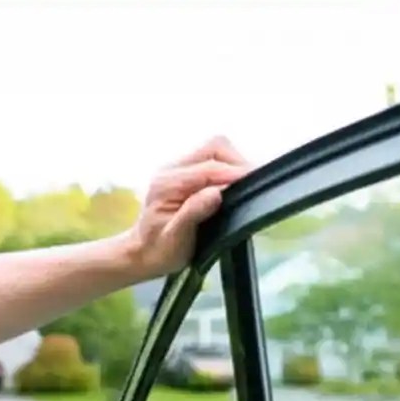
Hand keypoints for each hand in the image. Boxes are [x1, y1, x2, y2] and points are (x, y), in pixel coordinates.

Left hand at [125, 136, 251, 277]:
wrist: (142, 253)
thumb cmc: (159, 251)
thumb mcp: (175, 239)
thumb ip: (193, 213)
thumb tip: (216, 193)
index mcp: (167, 183)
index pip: (209, 167)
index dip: (236, 172)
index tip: (257, 181)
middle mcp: (171, 169)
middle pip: (214, 147)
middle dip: (237, 163)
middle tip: (253, 184)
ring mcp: (178, 168)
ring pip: (215, 150)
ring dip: (234, 164)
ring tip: (246, 186)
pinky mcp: (185, 172)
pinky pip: (212, 159)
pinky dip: (227, 169)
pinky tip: (233, 186)